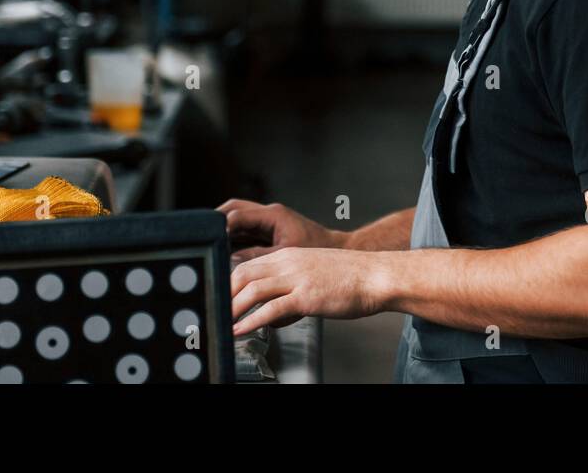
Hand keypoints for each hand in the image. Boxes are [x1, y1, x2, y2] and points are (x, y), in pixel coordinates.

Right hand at [216, 198, 347, 261]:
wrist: (339, 251)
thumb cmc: (319, 252)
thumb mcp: (286, 256)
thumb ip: (258, 257)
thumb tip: (234, 261)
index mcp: (273, 215)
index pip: (237, 213)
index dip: (221, 225)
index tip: (209, 239)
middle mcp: (269, 214)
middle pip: (234, 209)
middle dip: (216, 221)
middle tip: (202, 235)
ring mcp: (270, 221)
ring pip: (238, 218)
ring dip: (224, 229)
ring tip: (210, 245)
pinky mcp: (271, 231)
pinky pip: (246, 230)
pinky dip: (234, 238)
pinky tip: (226, 252)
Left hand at [230, 247, 389, 334]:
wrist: (376, 275)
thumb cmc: (350, 278)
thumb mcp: (312, 273)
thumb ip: (290, 287)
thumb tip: (273, 312)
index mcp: (288, 256)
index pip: (247, 264)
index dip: (227, 281)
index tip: (217, 297)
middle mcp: (288, 263)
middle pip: (242, 274)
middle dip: (223, 293)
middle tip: (212, 311)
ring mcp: (297, 278)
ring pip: (252, 289)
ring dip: (232, 308)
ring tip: (220, 323)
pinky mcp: (307, 296)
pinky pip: (272, 308)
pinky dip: (252, 321)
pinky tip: (242, 330)